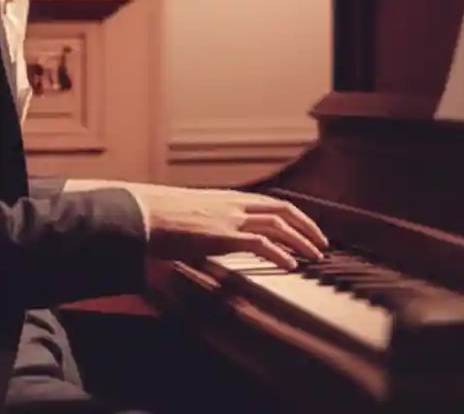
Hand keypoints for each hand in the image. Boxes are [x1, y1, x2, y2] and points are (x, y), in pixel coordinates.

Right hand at [128, 185, 328, 268]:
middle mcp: (233, 204)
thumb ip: (204, 223)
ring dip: (301, 241)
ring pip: (278, 225)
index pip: (270, 203)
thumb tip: (205, 236)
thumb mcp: (189, 215)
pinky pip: (262, 244)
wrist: (141, 213)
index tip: (305, 228)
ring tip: (314, 256)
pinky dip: (281, 254)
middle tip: (321, 242)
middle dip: (307, 225)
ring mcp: (230, 218)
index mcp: (227, 198)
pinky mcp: (223, 235)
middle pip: (283, 209)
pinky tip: (291, 266)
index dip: (292, 215)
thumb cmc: (157, 216)